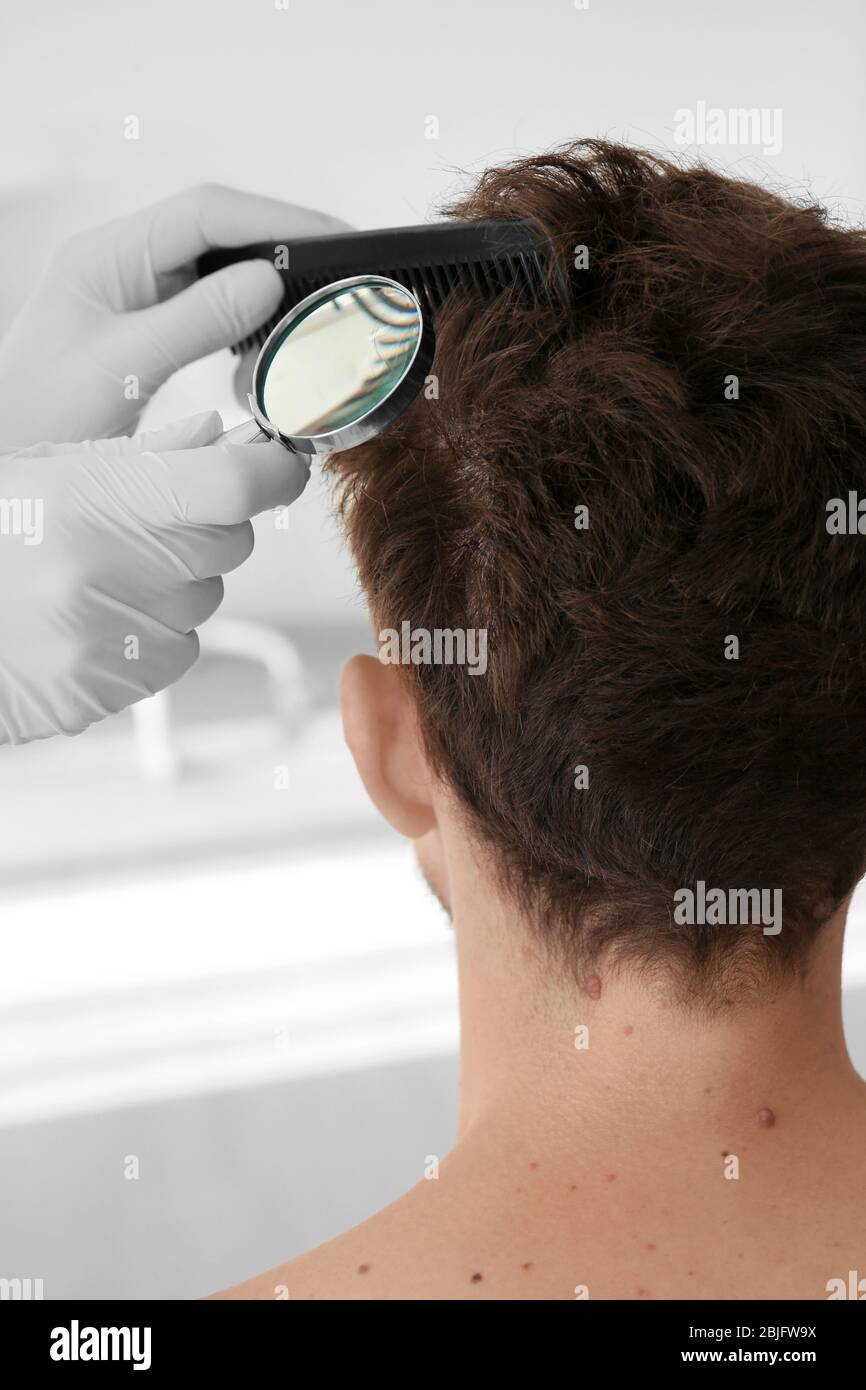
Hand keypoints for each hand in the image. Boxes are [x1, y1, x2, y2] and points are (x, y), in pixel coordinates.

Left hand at [0, 184, 347, 448]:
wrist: (1, 469)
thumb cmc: (36, 417)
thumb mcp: (117, 367)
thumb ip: (192, 322)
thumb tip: (267, 279)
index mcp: (106, 255)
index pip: (205, 213)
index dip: (274, 220)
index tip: (330, 243)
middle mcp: (124, 266)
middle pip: (221, 235)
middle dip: (283, 250)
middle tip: (341, 279)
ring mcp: (138, 300)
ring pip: (222, 276)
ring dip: (270, 292)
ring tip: (315, 316)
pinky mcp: (150, 337)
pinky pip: (213, 317)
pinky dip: (249, 331)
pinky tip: (271, 354)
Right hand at [0, 411, 307, 743]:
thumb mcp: (46, 465)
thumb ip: (143, 456)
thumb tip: (222, 439)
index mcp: (101, 502)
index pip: (237, 485)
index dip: (272, 468)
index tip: (277, 461)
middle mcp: (118, 576)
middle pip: (229, 543)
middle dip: (209, 523)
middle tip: (152, 515)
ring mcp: (116, 643)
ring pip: (204, 600)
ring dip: (177, 580)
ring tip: (101, 568)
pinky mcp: (110, 691)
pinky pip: (176, 651)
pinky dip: (155, 631)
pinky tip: (95, 614)